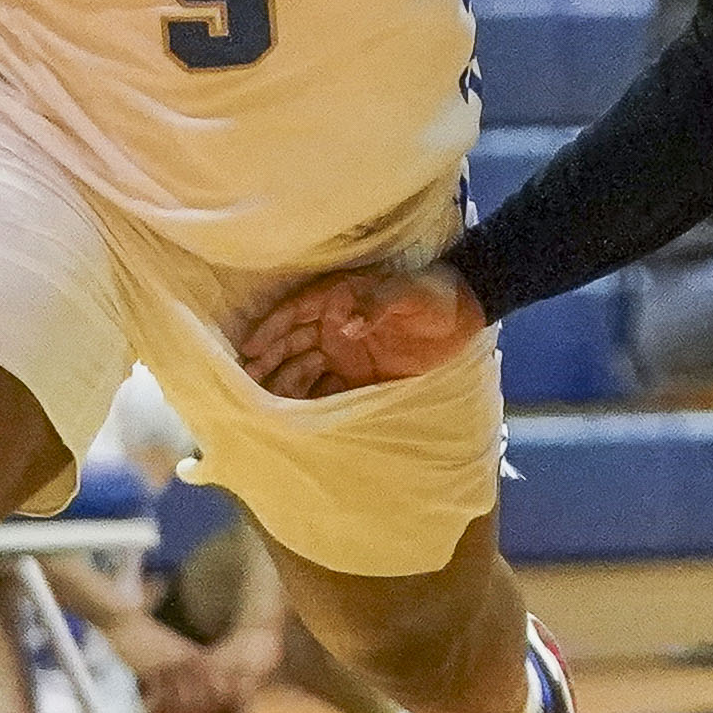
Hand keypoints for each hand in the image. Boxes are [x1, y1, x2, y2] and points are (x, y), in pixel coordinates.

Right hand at [241, 262, 485, 397]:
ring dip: (284, 386)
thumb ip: (376, 304)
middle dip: (267, 362)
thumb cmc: (434, 294)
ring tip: (265, 408)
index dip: (270, 330)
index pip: (294, 314)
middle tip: (247, 383)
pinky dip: (311, 404)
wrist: (465, 315)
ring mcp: (345, 353)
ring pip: (303, 370)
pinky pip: (328, 392)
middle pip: (291, 345)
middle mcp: (333, 327)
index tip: (249, 349)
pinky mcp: (360, 377)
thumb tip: (343, 325)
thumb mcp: (407, 292)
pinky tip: (295, 419)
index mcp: (338, 298)